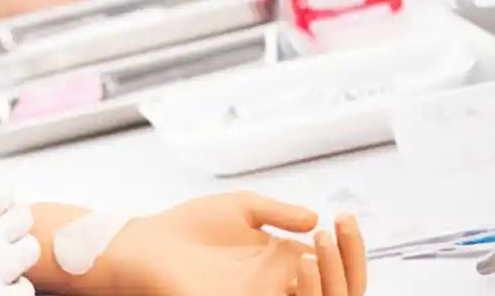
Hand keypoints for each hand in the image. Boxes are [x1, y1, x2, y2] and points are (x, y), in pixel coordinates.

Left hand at [96, 193, 366, 295]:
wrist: (144, 244)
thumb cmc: (185, 228)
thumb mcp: (239, 208)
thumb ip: (278, 212)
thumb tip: (314, 217)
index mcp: (280, 265)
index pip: (334, 269)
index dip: (350, 249)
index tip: (346, 218)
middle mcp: (277, 288)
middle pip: (337, 292)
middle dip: (348, 264)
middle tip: (333, 232)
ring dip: (328, 282)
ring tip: (316, 250)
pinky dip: (304, 293)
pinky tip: (300, 265)